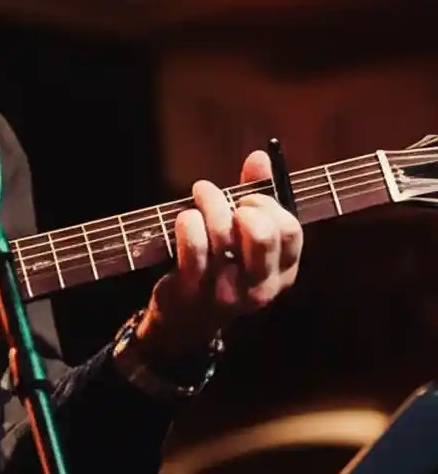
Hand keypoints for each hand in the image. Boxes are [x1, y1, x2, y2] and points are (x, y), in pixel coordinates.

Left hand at [137, 150, 303, 364]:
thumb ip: (257, 195)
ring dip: (209, 204)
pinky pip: (194, 248)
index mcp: (283, 271)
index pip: (289, 229)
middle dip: (242, 205)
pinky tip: (185, 217)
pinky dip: (188, 223)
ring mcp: (228, 291)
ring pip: (222, 234)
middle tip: (227, 201)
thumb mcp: (245, 236)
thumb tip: (261, 156)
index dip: (266, 204)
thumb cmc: (220, 266)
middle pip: (262, 233)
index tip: (246, 199)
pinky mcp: (195, 290)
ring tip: (200, 194)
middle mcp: (260, 285)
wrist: (186, 318)